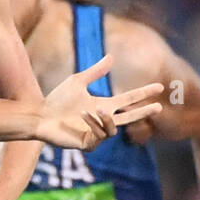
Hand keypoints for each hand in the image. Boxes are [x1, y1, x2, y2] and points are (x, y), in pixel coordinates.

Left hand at [37, 55, 162, 150]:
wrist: (40, 115)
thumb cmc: (57, 100)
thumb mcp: (77, 82)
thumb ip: (95, 72)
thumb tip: (112, 56)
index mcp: (104, 106)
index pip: (128, 99)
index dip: (143, 93)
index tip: (159, 86)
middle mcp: (103, 120)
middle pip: (130, 118)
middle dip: (143, 113)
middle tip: (159, 107)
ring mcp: (96, 133)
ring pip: (112, 128)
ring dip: (103, 119)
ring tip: (90, 110)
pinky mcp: (88, 143)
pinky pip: (99, 136)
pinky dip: (93, 124)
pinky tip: (82, 115)